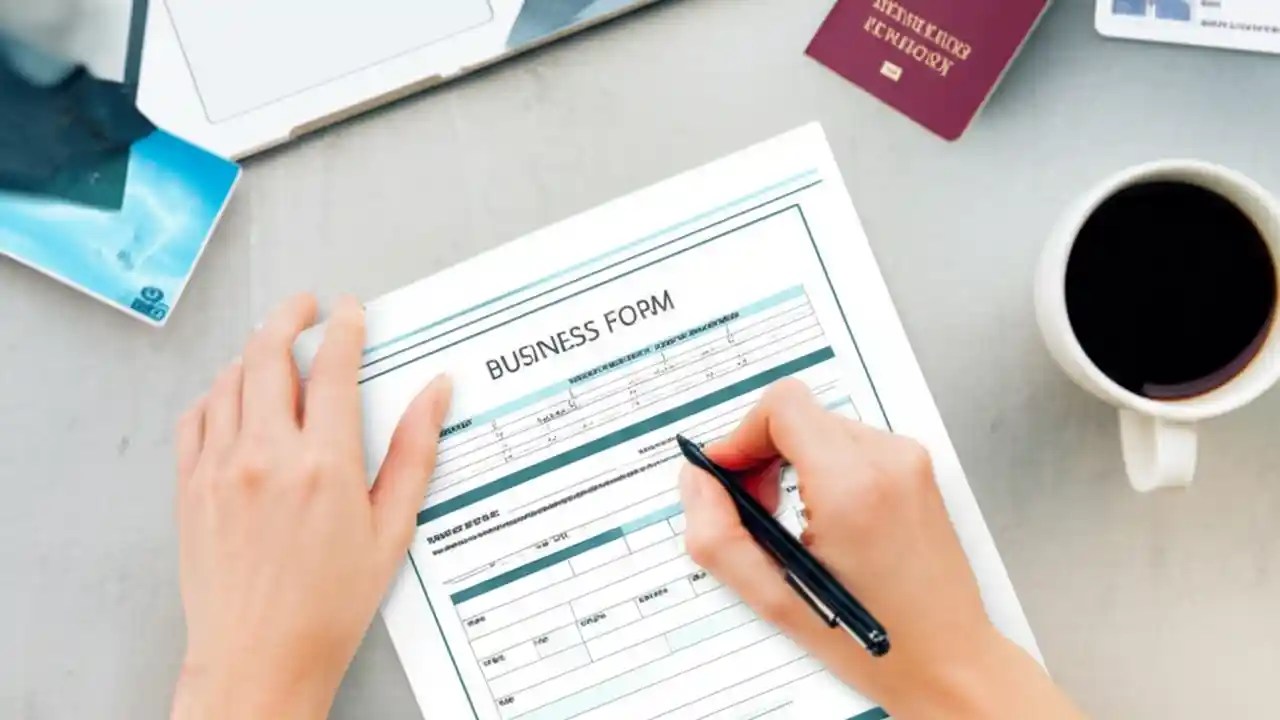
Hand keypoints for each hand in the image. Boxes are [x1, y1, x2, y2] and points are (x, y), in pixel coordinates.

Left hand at [171, 294, 451, 719]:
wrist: (259, 658)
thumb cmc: (327, 606)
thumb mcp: (391, 530)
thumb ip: (414, 452)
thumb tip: (435, 395)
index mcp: (325, 464)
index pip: (333, 367)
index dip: (343, 328)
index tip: (348, 312)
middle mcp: (266, 456)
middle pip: (270, 353)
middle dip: (290, 316)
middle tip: (304, 307)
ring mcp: (220, 468)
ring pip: (229, 378)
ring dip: (253, 352)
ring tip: (273, 349)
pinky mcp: (190, 487)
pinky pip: (196, 416)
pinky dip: (216, 393)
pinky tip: (234, 397)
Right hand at [679, 380, 1083, 719]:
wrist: (948, 660)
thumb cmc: (878, 642)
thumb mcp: (776, 599)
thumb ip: (719, 536)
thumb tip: (698, 483)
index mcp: (852, 486)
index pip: (782, 405)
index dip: (741, 435)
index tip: (727, 471)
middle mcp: (888, 461)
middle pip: (798, 415)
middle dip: (762, 455)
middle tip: (755, 509)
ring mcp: (909, 461)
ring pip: (821, 428)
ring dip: (792, 464)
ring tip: (790, 520)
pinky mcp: (917, 469)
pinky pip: (850, 445)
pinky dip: (823, 470)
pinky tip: (822, 519)